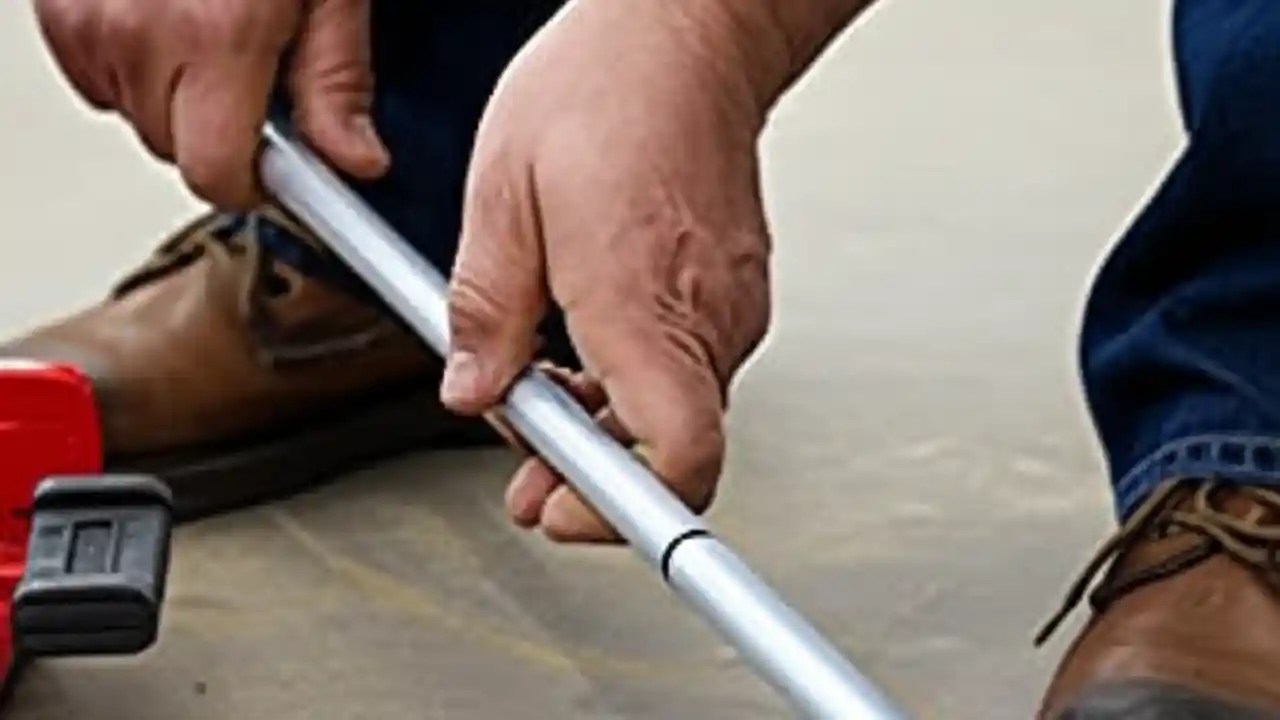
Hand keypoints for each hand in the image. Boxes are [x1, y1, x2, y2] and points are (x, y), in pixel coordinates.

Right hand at [34, 0, 388, 208]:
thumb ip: (336, 79)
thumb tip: (354, 160)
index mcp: (219, 34)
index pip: (215, 173)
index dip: (254, 183)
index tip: (280, 177)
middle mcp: (139, 29)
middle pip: (172, 147)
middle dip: (218, 127)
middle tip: (255, 71)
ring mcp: (85, 13)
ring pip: (130, 110)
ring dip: (170, 91)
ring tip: (210, 26)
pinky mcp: (55, 0)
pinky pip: (91, 67)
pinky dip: (128, 56)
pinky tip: (165, 13)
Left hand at [442, 0, 786, 542]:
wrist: (686, 33)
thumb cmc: (606, 89)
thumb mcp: (502, 195)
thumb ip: (486, 310)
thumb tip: (474, 387)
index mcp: (643, 304)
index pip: (677, 458)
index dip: (619, 510)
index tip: (561, 510)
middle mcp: (706, 317)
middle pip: (665, 448)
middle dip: (587, 469)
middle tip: (526, 465)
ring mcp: (731, 305)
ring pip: (674, 409)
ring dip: (605, 421)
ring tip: (541, 390)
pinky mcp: (735, 290)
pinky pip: (685, 364)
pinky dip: (633, 376)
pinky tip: (585, 343)